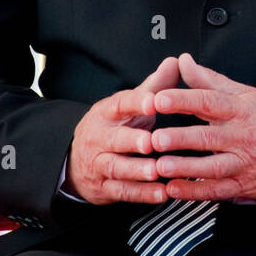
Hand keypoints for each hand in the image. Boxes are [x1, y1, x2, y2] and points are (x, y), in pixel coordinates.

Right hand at [67, 57, 178, 204]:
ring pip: (116, 167)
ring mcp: (99, 163)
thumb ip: (154, 86)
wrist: (79, 160)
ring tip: (156, 171)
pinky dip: (141, 194)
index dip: (137, 102)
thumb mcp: (130, 104)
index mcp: (107, 112)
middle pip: (114, 139)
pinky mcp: (104, 187)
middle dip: (132, 140)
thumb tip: (176, 61)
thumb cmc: (114, 127)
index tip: (154, 101)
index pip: (120, 104)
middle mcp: (100, 137)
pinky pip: (122, 191)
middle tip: (151, 142)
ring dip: (136, 170)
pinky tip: (160, 194)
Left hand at [150, 53, 255, 200]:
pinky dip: (195, 192)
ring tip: (161, 166)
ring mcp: (244, 162)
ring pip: (212, 167)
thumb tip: (183, 61)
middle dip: (181, 138)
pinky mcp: (245, 184)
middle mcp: (241, 136)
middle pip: (208, 137)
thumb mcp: (245, 93)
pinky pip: (218, 190)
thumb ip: (209, 80)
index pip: (209, 102)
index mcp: (240, 110)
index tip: (160, 99)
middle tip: (156, 138)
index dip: (184, 100)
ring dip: (185, 168)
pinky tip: (174, 189)